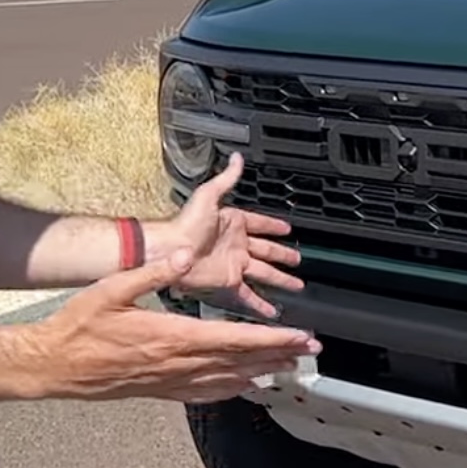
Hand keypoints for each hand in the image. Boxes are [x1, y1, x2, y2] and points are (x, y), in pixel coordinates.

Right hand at [29, 247, 320, 402]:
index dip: (272, 339)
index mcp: (171, 335)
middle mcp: (176, 362)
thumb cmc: (79, 327)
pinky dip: (230, 390)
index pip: (234, 338)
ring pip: (226, 380)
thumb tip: (184, 256)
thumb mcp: (111, 289)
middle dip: (278, 356)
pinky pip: (203, 394)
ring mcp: (169, 380)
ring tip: (288, 370)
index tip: (299, 337)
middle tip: (309, 353)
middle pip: (239, 361)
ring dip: (260, 374)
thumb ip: (151, 272)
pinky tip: (244, 389)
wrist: (54, 365)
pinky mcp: (159, 390)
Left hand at [156, 152, 303, 318]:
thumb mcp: (208, 195)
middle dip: (283, 255)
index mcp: (233, 223)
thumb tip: (236, 158)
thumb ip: (226, 179)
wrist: (169, 251)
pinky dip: (260, 303)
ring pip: (264, 273)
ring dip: (280, 279)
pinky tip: (271, 309)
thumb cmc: (184, 225)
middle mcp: (236, 244)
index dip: (273, 226)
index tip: (287, 229)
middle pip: (267, 251)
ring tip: (296, 285)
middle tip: (297, 260)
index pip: (260, 224)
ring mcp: (234, 264)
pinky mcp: (228, 281)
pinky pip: (248, 293)